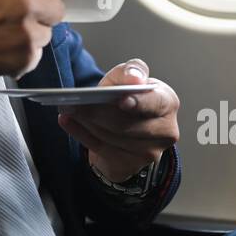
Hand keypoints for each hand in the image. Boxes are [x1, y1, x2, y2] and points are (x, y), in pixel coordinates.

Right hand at [0, 0, 64, 78]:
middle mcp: (28, 5)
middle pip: (56, 7)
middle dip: (40, 7)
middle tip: (17, 9)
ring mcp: (28, 34)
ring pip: (47, 31)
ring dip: (32, 30)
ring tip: (6, 27)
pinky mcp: (25, 57)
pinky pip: (36, 53)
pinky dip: (22, 50)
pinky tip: (3, 42)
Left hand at [57, 59, 179, 182]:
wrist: (125, 125)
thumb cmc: (128, 96)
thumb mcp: (128, 77)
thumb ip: (131, 71)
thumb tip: (134, 79)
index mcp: (167, 102)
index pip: (155, 102)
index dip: (138, 102)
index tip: (121, 100)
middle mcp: (165, 130)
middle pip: (127, 124)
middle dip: (99, 113)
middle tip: (77, 103)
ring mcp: (150, 152)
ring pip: (112, 138)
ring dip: (88, 123)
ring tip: (70, 110)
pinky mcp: (130, 164)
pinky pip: (101, 150)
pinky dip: (81, 134)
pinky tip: (67, 121)